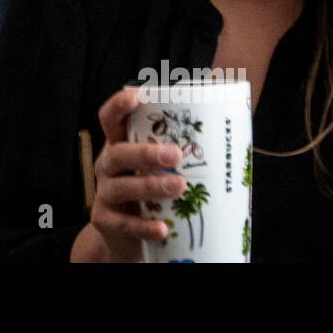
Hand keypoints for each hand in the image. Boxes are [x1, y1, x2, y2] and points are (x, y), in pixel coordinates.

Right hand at [71, 86, 183, 262]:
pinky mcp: (104, 220)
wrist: (126, 236)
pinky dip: (144, 226)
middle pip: (118, 153)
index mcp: (119, 145)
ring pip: (122, 187)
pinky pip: (124, 223)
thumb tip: (228, 131)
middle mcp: (107, 166)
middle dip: (145, 153)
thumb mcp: (158, 169)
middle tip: (175, 155)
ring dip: (150, 186)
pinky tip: (163, 228)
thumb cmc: (151, 194)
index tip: (137, 96)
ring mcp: (104, 193)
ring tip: (179, 186)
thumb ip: (177, 152)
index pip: (110, 119)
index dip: (118, 105)